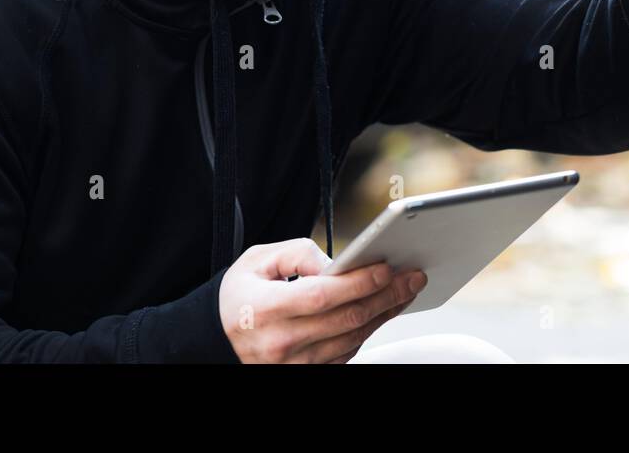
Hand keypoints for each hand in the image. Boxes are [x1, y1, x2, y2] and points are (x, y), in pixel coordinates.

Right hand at [218, 237, 426, 363]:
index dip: (360, 282)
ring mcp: (293, 365)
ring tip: (405, 292)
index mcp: (266, 309)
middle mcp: (281, 343)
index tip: (387, 267)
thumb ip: (298, 254)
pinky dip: (367, 332)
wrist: (215, 338)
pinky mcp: (304, 374)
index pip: (323, 296)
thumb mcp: (257, 261)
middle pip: (347, 320)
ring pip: (352, 340)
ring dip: (384, 315)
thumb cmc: (238, 297)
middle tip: (413, 276)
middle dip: (387, 296)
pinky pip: (345, 354)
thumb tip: (337, 263)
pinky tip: (381, 312)